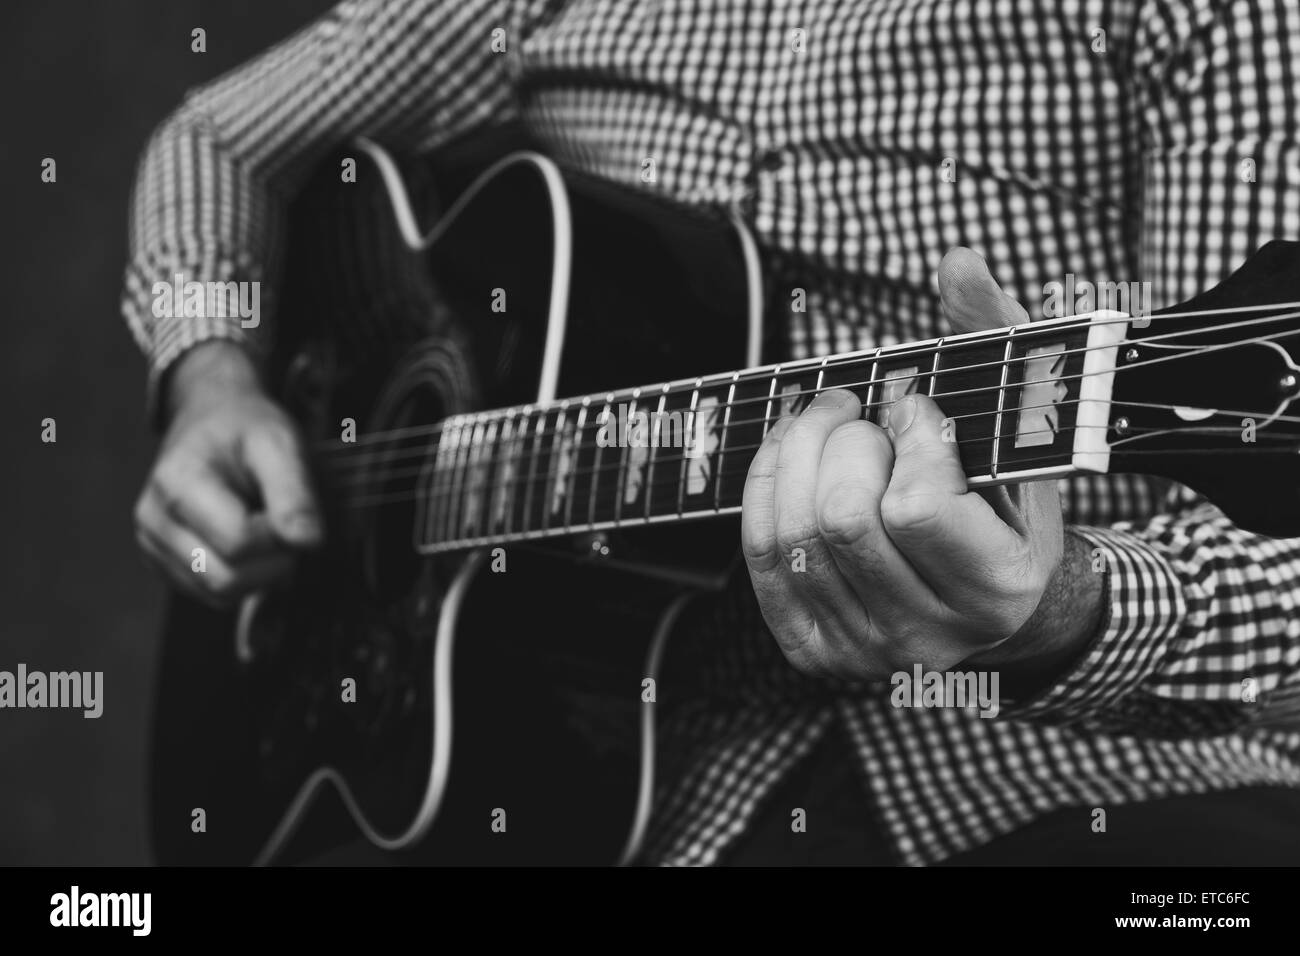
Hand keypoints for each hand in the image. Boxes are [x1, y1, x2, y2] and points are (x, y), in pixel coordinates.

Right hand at [133, 342, 322, 605]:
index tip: (294, 511)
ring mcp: (153, 546)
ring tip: (267, 529)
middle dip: (272, 562)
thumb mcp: (280, 442)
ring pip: (220, 595)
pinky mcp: (164, 565)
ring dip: (260, 573)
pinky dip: (244, 578)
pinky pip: (214, 596)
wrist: (212, 418)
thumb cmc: (246, 428)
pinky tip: (250, 543)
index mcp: (176, 483)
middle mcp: (153, 521)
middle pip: (226, 579)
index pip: (239, 542)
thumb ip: (295, 492)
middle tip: (287, 527)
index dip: (279, 536)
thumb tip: (308, 543)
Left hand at [741, 248, 1095, 682]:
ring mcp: (866, 650)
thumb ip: (996, 343)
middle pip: (841, 519)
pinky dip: (765, 488)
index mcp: (997, 587)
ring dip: (796, 453)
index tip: (914, 403)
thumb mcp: (1020, 432)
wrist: (984, 599)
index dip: (906, 435)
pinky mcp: (815, 650)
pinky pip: (761, 555)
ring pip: (792, 535)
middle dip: (840, 439)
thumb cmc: (1002, 505)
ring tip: (824, 421)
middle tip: (856, 408)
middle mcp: (929, 636)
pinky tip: (789, 455)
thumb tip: (958, 261)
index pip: (917, 507)